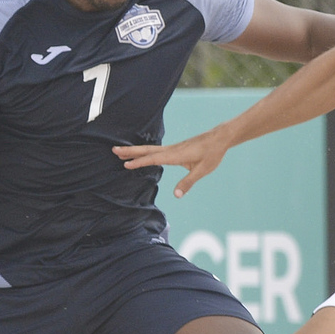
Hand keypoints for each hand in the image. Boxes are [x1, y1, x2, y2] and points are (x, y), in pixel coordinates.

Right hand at [113, 127, 231, 197]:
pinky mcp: (176, 149)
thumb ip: (188, 182)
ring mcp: (173, 149)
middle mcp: (172, 150)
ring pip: (150, 150)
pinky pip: (156, 150)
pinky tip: (141, 154)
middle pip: (147, 151)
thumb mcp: (203, 170)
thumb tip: (176, 195)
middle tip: (114, 151)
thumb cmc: (213, 153)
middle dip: (130, 151)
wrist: (220, 138)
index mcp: (176, 155)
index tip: (126, 164)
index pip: (154, 159)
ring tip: (121, 152)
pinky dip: (145, 151)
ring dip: (135, 150)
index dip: (140, 162)